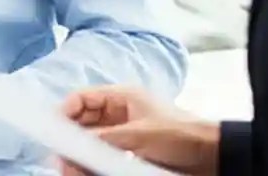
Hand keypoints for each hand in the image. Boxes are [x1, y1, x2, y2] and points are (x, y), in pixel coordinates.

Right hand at [58, 86, 219, 175]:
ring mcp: (123, 137)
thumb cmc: (181, 135)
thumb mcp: (139, 134)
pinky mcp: (128, 157)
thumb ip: (104, 138)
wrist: (214, 158)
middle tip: (61, 158)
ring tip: (72, 170)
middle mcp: (118, 116)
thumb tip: (73, 147)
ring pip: (90, 145)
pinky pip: (102, 160)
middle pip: (82, 124)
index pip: (82, 99)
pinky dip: (92, 167)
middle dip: (70, 140)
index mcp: (121, 98)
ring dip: (79, 157)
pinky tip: (86, 172)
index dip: (66, 112)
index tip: (54, 130)